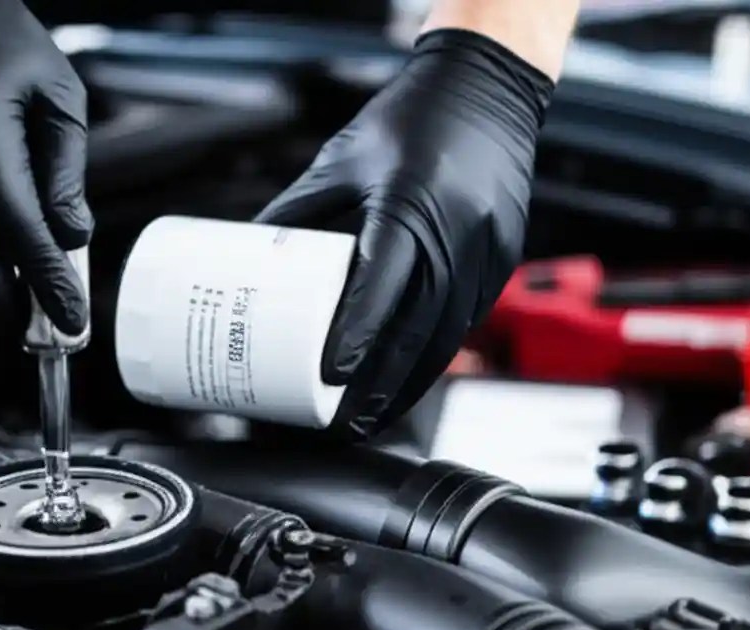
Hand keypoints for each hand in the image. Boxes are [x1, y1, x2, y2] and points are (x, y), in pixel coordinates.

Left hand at [255, 30, 553, 438]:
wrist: (490, 88)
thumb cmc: (414, 117)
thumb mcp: (342, 160)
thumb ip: (296, 210)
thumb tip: (246, 257)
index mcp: (411, 203)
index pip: (381, 283)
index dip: (355, 334)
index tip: (332, 373)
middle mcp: (457, 231)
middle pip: (417, 328)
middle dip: (380, 384)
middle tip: (345, 422)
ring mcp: (488, 249)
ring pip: (447, 335)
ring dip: (409, 383)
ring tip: (372, 417)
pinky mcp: (503, 257)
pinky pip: (467, 320)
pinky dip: (436, 355)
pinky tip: (410, 379)